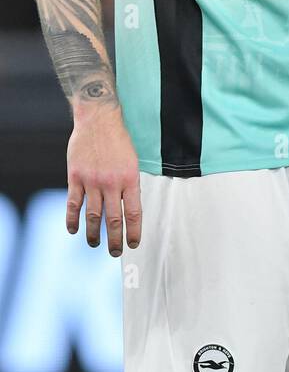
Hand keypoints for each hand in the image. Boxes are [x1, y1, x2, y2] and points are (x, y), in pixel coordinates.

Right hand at [67, 106, 141, 257]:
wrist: (98, 119)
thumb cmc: (118, 141)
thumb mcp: (132, 162)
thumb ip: (129, 185)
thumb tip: (128, 209)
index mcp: (129, 179)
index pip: (134, 213)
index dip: (134, 231)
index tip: (134, 243)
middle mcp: (111, 182)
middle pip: (113, 219)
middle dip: (115, 239)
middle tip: (115, 252)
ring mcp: (92, 180)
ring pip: (93, 215)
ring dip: (94, 233)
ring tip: (95, 244)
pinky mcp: (75, 177)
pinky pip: (74, 203)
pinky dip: (72, 219)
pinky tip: (73, 230)